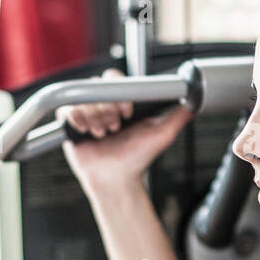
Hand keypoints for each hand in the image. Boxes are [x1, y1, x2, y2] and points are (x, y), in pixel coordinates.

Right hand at [56, 68, 194, 197]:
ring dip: (95, 118)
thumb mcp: (163, 135)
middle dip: (107, 108)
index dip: (119, 92)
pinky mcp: (71, 126)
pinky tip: (88, 132)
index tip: (127, 111)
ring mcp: (86, 114)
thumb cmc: (137, 158)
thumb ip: (178, 116)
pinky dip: (77, 120)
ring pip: (82, 100)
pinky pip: (65, 110)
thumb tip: (195, 101)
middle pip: (96, 88)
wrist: (118, 180)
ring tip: (104, 135)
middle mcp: (103, 105)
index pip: (113, 78)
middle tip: (116, 127)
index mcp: (121, 101)